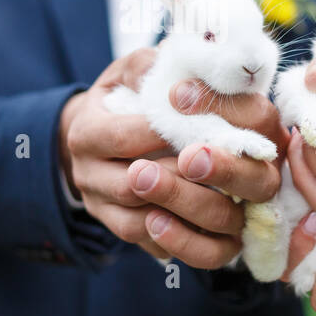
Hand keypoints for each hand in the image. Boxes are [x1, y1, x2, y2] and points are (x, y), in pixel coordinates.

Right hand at [59, 53, 284, 267]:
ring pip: (144, 226)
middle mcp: (87, 175)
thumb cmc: (125, 95)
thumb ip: (151, 66)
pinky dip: (186, 243)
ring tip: (229, 201)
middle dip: (184, 180)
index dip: (167, 133)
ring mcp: (102, 208)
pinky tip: (218, 229)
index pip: (125, 137)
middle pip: (134, 187)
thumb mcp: (131, 70)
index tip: (209, 126)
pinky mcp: (121, 231)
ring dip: (191, 216)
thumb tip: (181, 80)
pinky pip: (153, 249)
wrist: (96, 134)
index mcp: (86, 131)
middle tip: (226, 169)